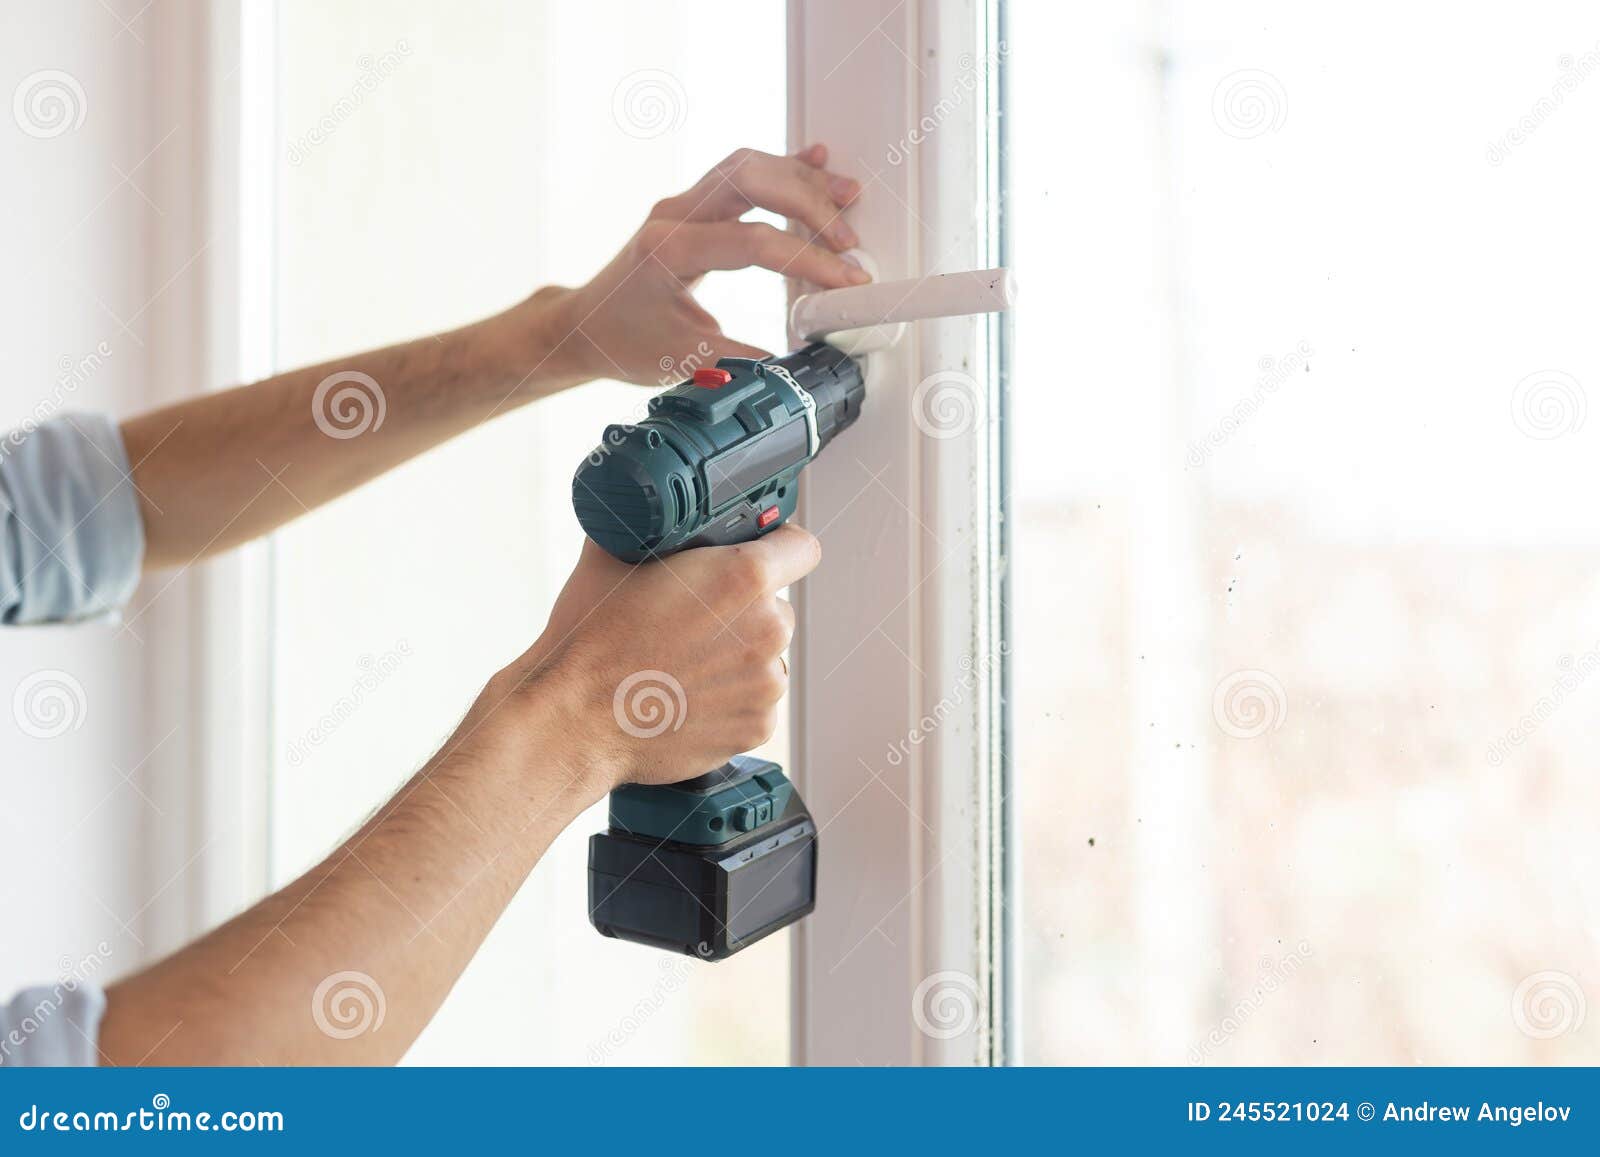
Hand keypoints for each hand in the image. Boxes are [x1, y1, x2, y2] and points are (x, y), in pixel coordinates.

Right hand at [491, 525, 820, 792]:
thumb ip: (651, 528)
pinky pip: (754, 704)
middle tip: (696, 623)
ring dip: (738, 659)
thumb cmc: (590, 640)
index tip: (769, 555)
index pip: (801, 548)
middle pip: (776, 608)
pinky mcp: (755, 727)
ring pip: (766, 659)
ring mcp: (765, 684)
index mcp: (743, 576)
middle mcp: (766, 629)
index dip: (782, 547)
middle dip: (745, 612)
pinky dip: (729, 702)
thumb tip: (649, 512)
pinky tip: (687, 698)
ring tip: (684, 666)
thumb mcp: (614, 556)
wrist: (573, 719)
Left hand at [522, 144, 867, 387]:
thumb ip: (743, 360)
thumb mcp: (684, 361)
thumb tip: (800, 366)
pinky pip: (742, 172)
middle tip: (846, 240)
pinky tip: (817, 161)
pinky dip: (783, 167)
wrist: (584, 327)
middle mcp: (674, 216)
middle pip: (752, 178)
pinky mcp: (695, 207)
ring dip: (802, 180)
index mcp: (668, 250)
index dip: (808, 259)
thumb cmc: (621, 341)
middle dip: (809, 203)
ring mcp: (684, 205)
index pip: (753, 241)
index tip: (844, 280)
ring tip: (847, 196)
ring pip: (750, 166)